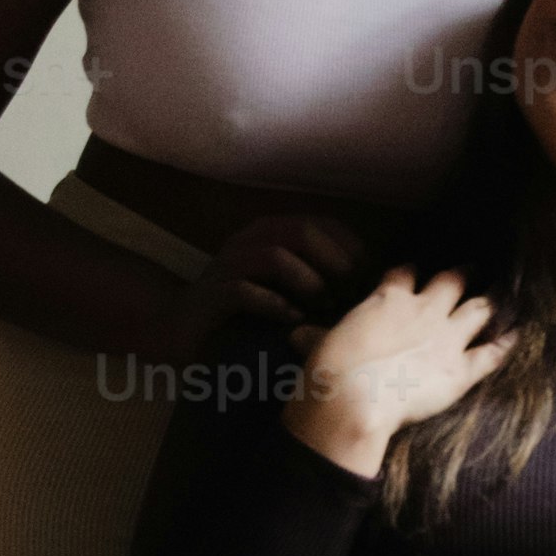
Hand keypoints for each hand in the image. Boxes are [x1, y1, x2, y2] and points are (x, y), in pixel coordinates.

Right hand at [174, 209, 375, 347]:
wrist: (182, 331)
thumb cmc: (248, 315)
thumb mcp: (292, 292)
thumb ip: (325, 281)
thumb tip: (373, 288)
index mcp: (273, 233)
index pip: (324, 224)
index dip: (353, 248)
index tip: (373, 280)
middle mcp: (250, 240)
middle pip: (302, 231)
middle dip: (335, 262)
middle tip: (354, 294)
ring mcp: (228, 264)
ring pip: (275, 255)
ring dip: (308, 282)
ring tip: (326, 308)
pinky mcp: (212, 294)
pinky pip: (244, 289)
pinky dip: (274, 304)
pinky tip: (293, 321)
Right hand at [282, 266, 511, 479]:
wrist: (354, 396)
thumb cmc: (330, 370)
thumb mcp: (318, 344)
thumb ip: (316, 337)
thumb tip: (297, 336)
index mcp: (388, 299)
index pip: (405, 273)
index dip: (412, 271)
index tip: (415, 271)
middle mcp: (424, 309)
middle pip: (451, 280)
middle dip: (462, 274)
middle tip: (471, 268)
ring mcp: (448, 337)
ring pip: (479, 308)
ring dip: (491, 301)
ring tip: (503, 294)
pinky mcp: (463, 370)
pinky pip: (493, 352)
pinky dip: (508, 343)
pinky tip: (519, 334)